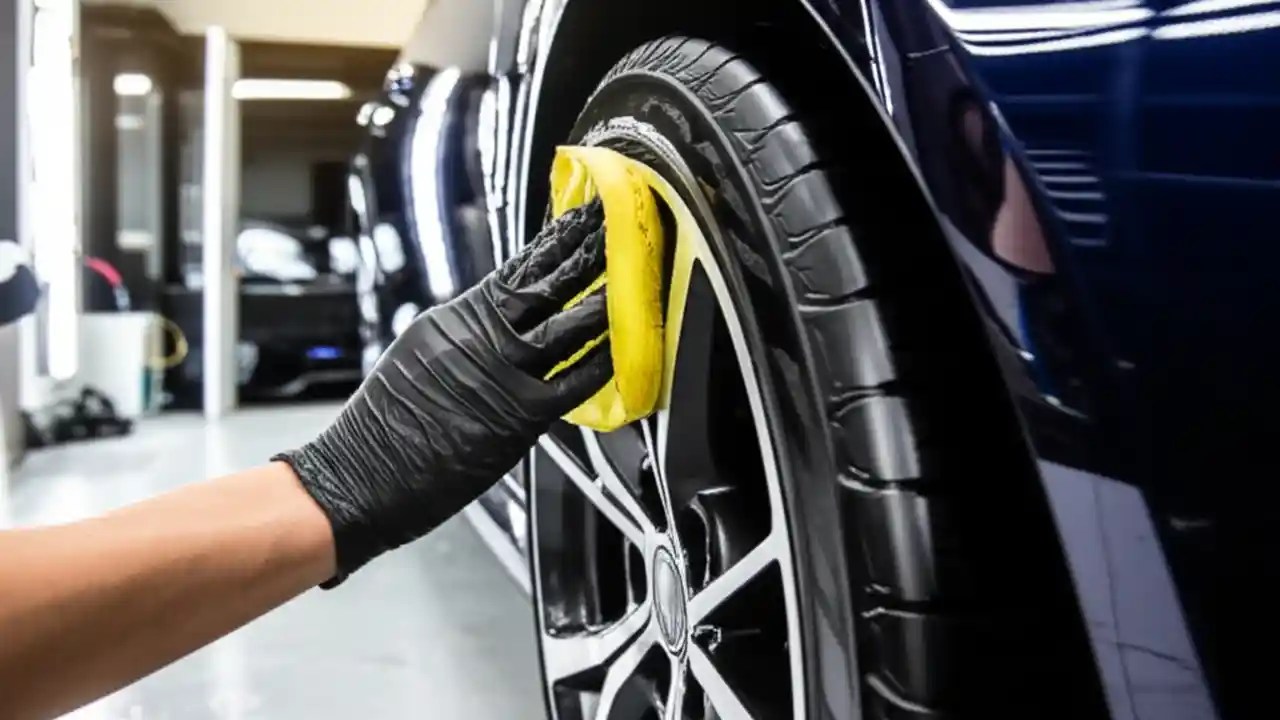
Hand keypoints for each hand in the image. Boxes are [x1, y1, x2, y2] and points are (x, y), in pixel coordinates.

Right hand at [276, 201, 609, 585]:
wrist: (360, 478)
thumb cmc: (384, 433)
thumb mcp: (418, 359)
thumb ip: (462, 337)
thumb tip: (498, 323)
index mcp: (455, 320)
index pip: (517, 271)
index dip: (555, 242)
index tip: (582, 217)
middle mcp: (479, 337)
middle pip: (546, 284)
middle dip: (585, 251)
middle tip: (616, 223)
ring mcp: (501, 374)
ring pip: (566, 326)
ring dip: (603, 297)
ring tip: (632, 271)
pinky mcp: (519, 415)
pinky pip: (574, 382)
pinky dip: (603, 361)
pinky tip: (627, 343)